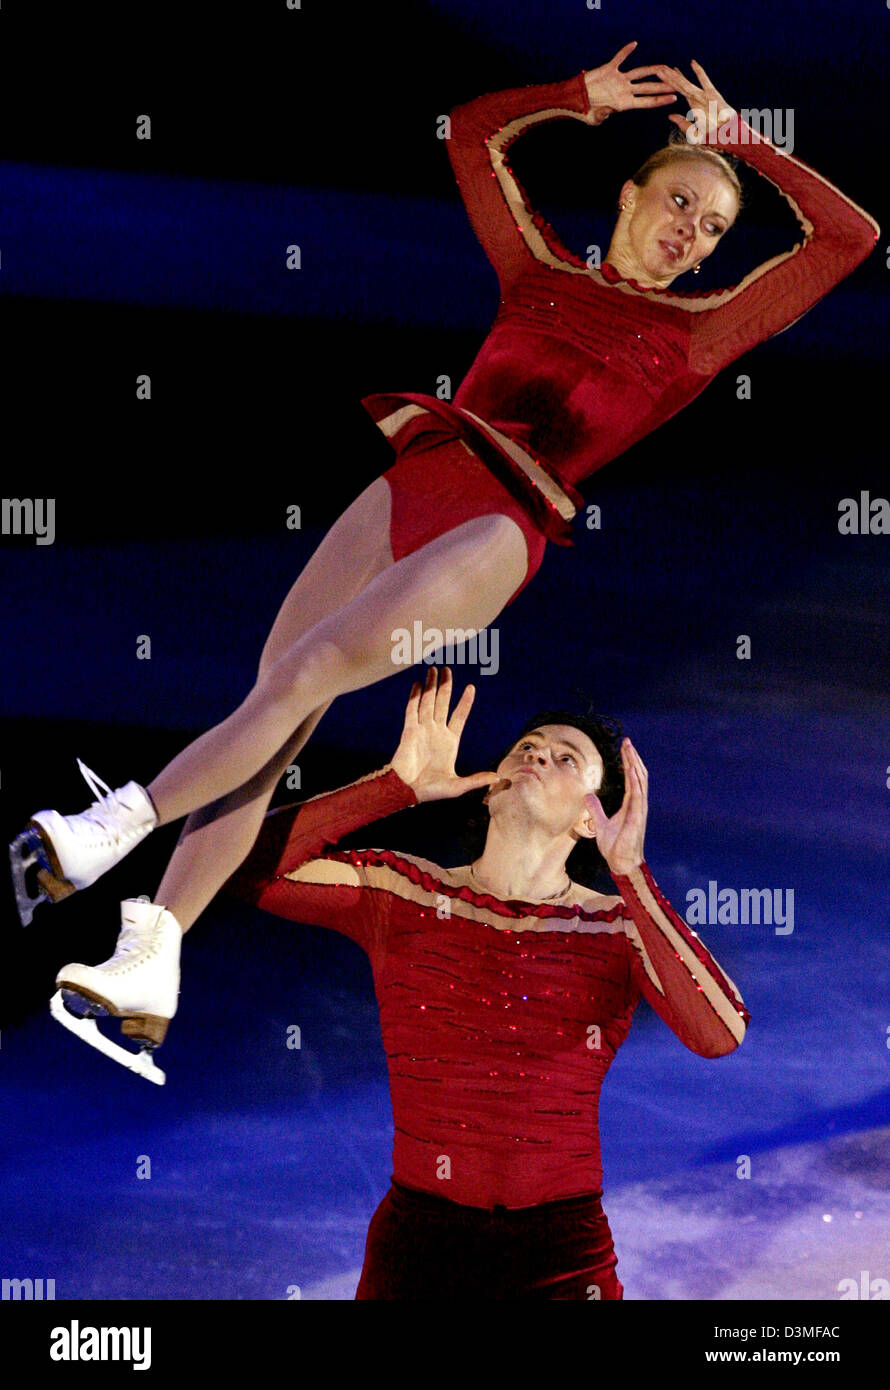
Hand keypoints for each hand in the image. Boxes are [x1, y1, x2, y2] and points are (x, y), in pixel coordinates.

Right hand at [390, 666, 498, 803]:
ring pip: (427, 702)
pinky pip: (412, 710)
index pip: (459, 716)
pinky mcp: (408, 732)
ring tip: (433, 669)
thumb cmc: (431, 791)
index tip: (471, 688)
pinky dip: (414, 697)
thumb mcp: (458, 786)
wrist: (407, 791)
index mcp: (450, 742)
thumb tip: (497, 778)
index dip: (464, 702)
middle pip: (442, 703)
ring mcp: (422, 730)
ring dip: (431, 686)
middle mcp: (436, 732)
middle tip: (447, 669)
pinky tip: (417, 684)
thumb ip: (476, 780)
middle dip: (445, 686)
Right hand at [583, 40, 677, 124]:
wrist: (574, 100)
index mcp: (624, 104)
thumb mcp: (594, 119)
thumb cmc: (584, 112)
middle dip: (663, 86)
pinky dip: (625, 51)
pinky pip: (619, 58)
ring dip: (653, 70)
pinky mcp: (609, 70)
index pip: (646, 101)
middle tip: (678, 83)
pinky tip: (634, 44)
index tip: (674, 98)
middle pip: (648, 87)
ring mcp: (618, 80)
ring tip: (665, 66)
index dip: (660, 100)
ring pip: (639, 73)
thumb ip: (603, 115)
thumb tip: (609, 111)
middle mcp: (625, 91)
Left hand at [584, 738, 647, 875]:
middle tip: (627, 741)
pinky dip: (635, 781)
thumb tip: (588, 795)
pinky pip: (637, 796)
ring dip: (635, 764)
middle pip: (638, 775)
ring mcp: (639, 810)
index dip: (629, 762)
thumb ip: (595, 808)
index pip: (632, 778)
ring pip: (640, 781)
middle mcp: (638, 804)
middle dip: (633, 757)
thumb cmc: (615, 846)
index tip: (624, 747)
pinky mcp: (637, 817)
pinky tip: (631, 769)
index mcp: (631, 804)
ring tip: (629, 748)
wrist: (622, 863)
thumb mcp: (600, 823)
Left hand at [651, 59, 735, 142]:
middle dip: (670, 78)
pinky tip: (692, 63)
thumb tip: (670, 115)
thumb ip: (682, 123)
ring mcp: (704, 96)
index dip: (670, 84)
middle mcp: (698, 98)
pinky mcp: (712, 95)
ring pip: (687, 84)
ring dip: (677, 76)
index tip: (661, 76)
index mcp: (694, 105)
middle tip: (659, 69)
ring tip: (668, 67)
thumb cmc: (714, 135)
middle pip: (680, 86)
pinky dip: (698, 72)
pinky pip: (704, 81)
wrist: (729, 136)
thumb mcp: (694, 132)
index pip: (679, 91)